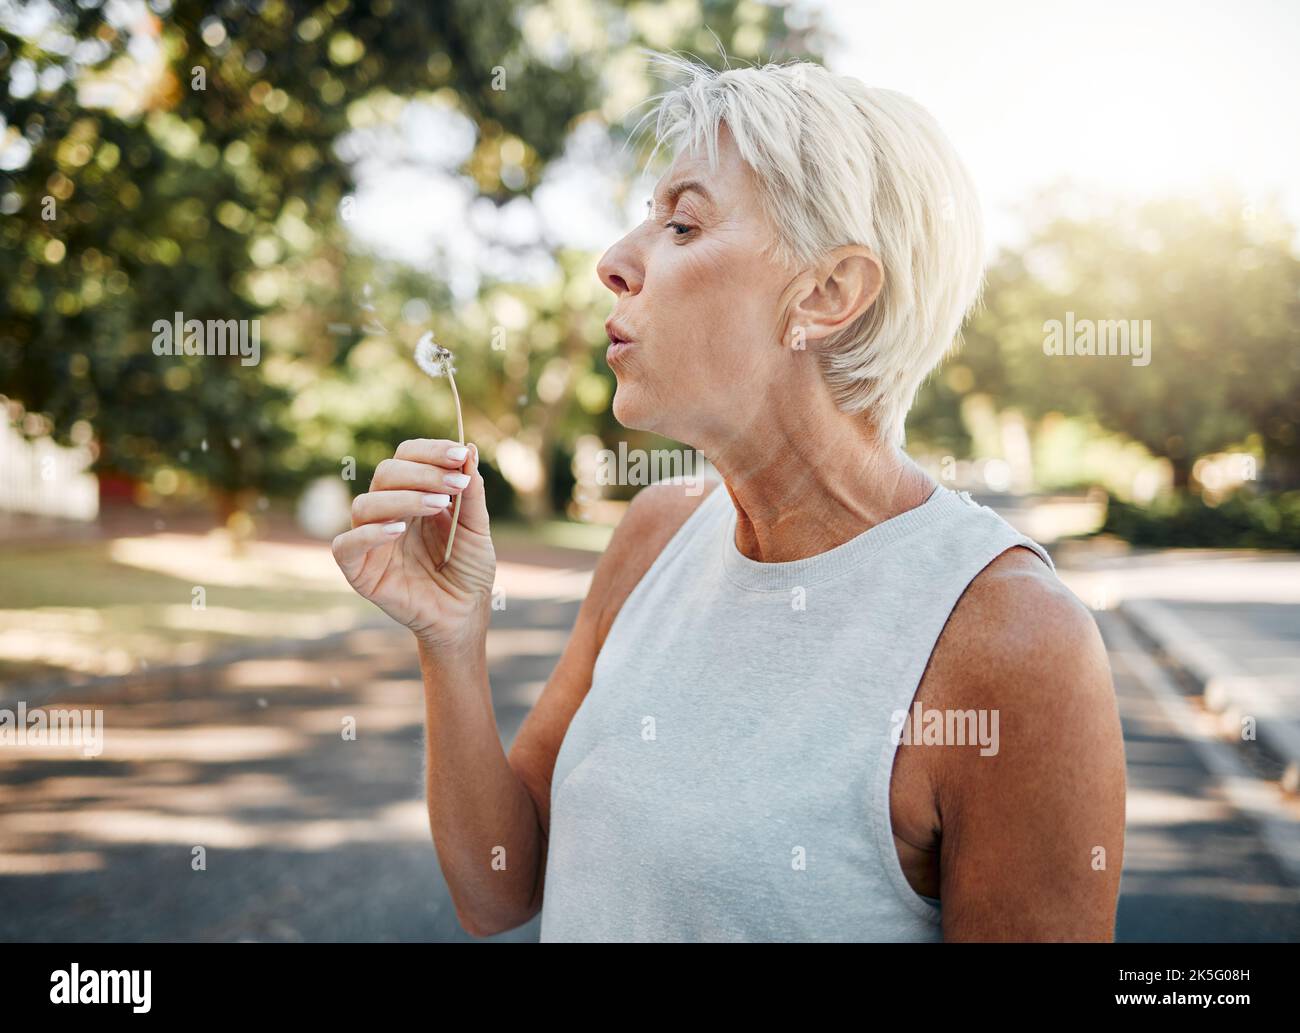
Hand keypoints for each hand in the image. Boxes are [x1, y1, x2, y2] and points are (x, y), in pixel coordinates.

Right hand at [331, 438, 494, 649]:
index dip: (430, 452)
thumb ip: (471, 492)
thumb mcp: (477, 528)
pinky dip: (369, 534)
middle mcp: (387, 511)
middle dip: (422, 473)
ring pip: (365, 504)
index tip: (459, 455)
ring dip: (403, 498)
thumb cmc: (469, 570)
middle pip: (385, 473)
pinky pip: (346, 546)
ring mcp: (371, 540)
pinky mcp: (359, 570)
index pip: (407, 457)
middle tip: (455, 484)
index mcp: (413, 495)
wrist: (465, 614)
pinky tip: (399, 531)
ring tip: (440, 506)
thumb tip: (469, 448)